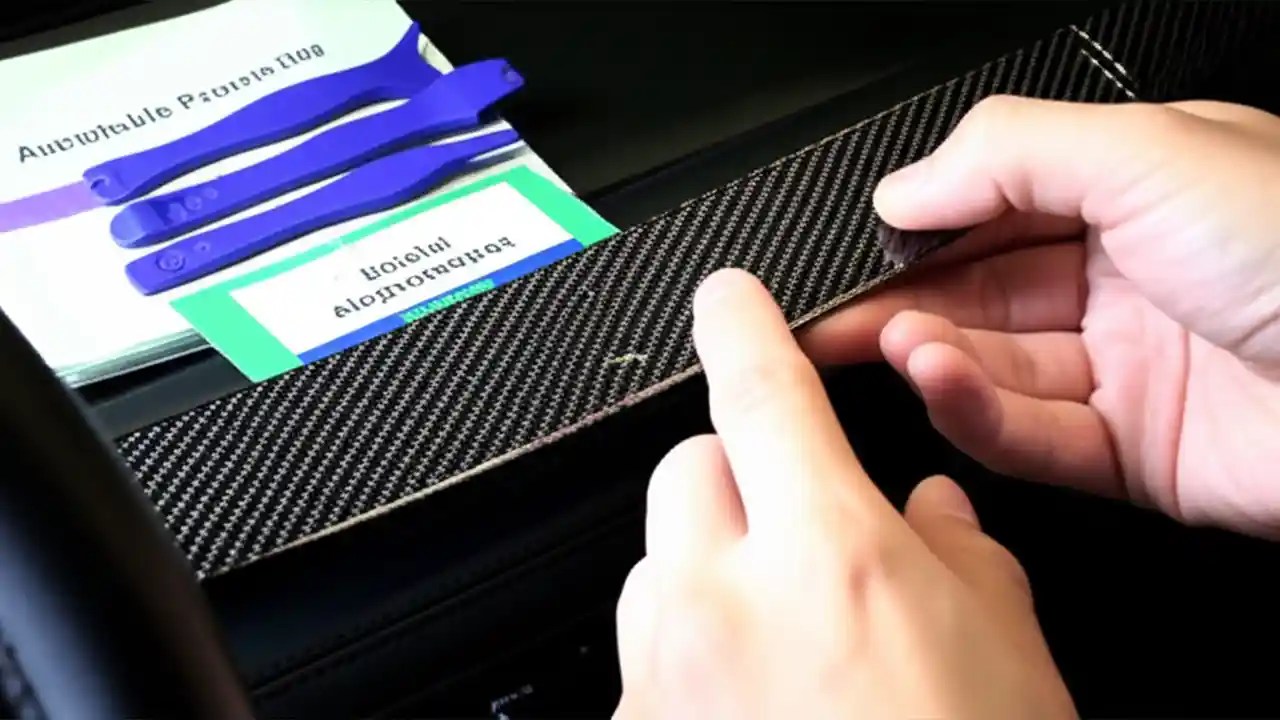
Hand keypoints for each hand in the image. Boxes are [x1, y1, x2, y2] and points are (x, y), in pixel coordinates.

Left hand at [613, 269, 1075, 719]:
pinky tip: (756, 689)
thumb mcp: (1004, 650)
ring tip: (782, 631)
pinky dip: (692, 648)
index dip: (739, 325)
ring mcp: (663, 668)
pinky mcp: (633, 719)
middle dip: (740, 476)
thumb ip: (961, 554)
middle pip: (691, 468)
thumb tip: (932, 513)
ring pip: (658, 559)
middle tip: (798, 533)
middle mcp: (722, 603)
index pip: (760, 390)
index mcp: (829, 555)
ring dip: (709, 567)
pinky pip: (645, 647)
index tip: (727, 299)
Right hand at [800, 96, 1279, 537]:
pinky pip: (1032, 435)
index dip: (919, 224)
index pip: (996, 204)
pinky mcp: (1132, 451)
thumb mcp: (1147, 151)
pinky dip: (978, 412)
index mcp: (1136, 190)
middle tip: (827, 317)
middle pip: (982, 290)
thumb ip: (1006, 153)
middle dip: (901, 301)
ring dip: (935, 355)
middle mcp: (1127, 277)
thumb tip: (904, 188)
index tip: (854, 243)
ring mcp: (1128, 366)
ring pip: (996, 364)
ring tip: (890, 344)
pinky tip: (942, 384)